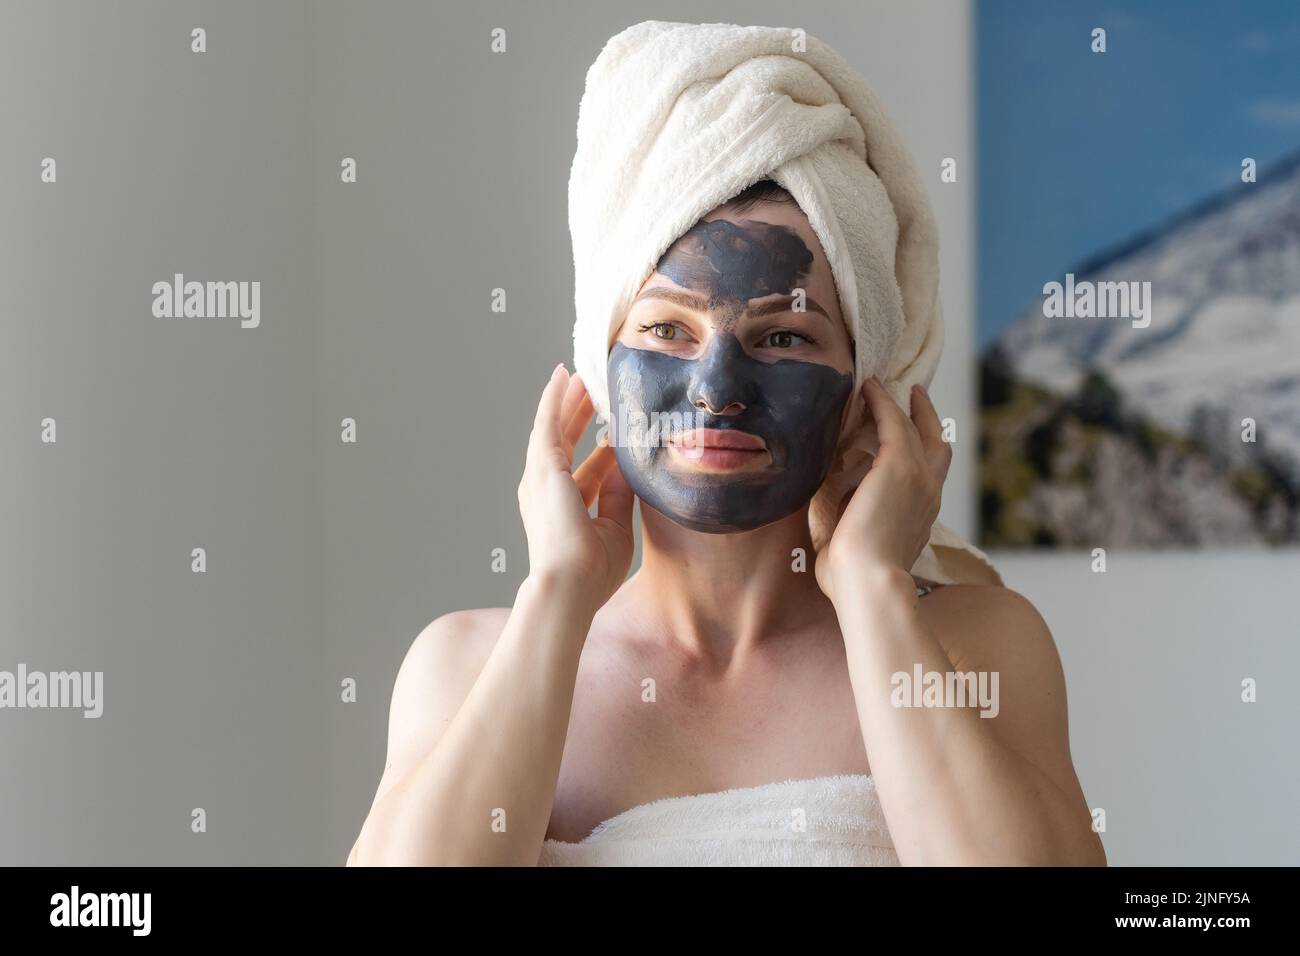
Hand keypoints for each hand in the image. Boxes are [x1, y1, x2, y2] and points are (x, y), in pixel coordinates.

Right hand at [518, 364, 634, 614]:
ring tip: (576, 376)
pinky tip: (561, 379)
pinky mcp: (542, 468)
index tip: (613, 430)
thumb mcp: (615, 528)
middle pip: (564, 444)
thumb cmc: (592, 571)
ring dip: (564, 401)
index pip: (584, 471)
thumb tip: (626, 468)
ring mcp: (540, 479)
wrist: (571, 586)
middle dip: (577, 416)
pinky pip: (547, 424)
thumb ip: (618, 496)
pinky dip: (553, 400)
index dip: (599, 450)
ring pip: (553, 429)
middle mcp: (546, 491)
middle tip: (590, 390)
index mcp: (563, 509)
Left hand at [815, 377, 950, 603]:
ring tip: (884, 386)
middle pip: (937, 445)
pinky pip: (892, 421)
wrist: (867, 582)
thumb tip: (824, 512)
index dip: (922, 453)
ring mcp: (919, 477)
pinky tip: (869, 388)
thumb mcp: (854, 547)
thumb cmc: (853, 579)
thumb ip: (845, 526)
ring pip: (914, 428)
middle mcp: (929, 494)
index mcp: (921, 518)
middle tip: (917, 396)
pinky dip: (882, 402)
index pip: (928, 477)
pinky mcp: (899, 464)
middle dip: (927, 419)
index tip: (912, 437)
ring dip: (900, 404)